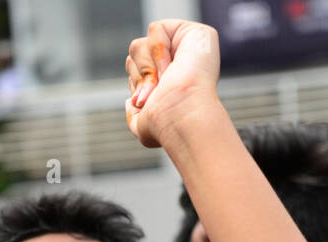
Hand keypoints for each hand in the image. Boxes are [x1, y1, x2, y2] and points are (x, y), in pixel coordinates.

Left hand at [124, 20, 220, 148]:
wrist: (180, 117)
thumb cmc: (166, 126)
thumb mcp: (142, 124)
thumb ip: (133, 114)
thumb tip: (130, 101)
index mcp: (170, 83)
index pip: (137, 70)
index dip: (137, 84)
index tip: (145, 102)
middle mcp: (180, 64)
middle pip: (136, 53)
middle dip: (140, 76)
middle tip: (153, 95)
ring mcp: (189, 48)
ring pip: (141, 43)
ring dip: (146, 68)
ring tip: (163, 83)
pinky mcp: (196, 33)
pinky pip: (156, 29)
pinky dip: (157, 50)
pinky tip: (170, 68)